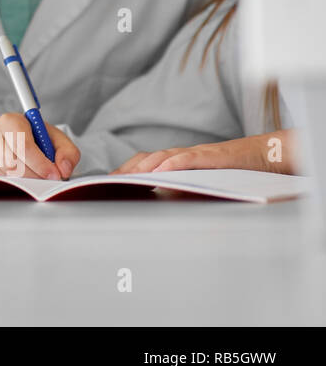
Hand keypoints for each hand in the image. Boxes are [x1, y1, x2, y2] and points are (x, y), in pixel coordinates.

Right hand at [0, 112, 78, 179]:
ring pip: (5, 175)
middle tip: (47, 180)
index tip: (53, 175)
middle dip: (34, 175)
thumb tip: (62, 169)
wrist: (22, 142)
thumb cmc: (39, 140)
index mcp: (10, 121)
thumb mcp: (59, 141)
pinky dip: (14, 184)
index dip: (40, 163)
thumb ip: (68, 153)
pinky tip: (22, 177)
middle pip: (12, 162)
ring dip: (25, 181)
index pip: (22, 145)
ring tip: (35, 176)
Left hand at [112, 130, 297, 175]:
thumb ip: (181, 193)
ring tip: (126, 178)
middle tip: (107, 183)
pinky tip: (160, 172)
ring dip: (142, 167)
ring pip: (162, 157)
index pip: (143, 164)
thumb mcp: (201, 186)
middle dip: (125, 170)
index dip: (125, 172)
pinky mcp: (210, 156)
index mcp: (175, 163)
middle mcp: (180, 156)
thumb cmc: (230, 174)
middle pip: (146, 159)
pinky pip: (188, 158)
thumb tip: (161, 211)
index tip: (105, 184)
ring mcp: (193, 154)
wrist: (260, 157)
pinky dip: (172, 164)